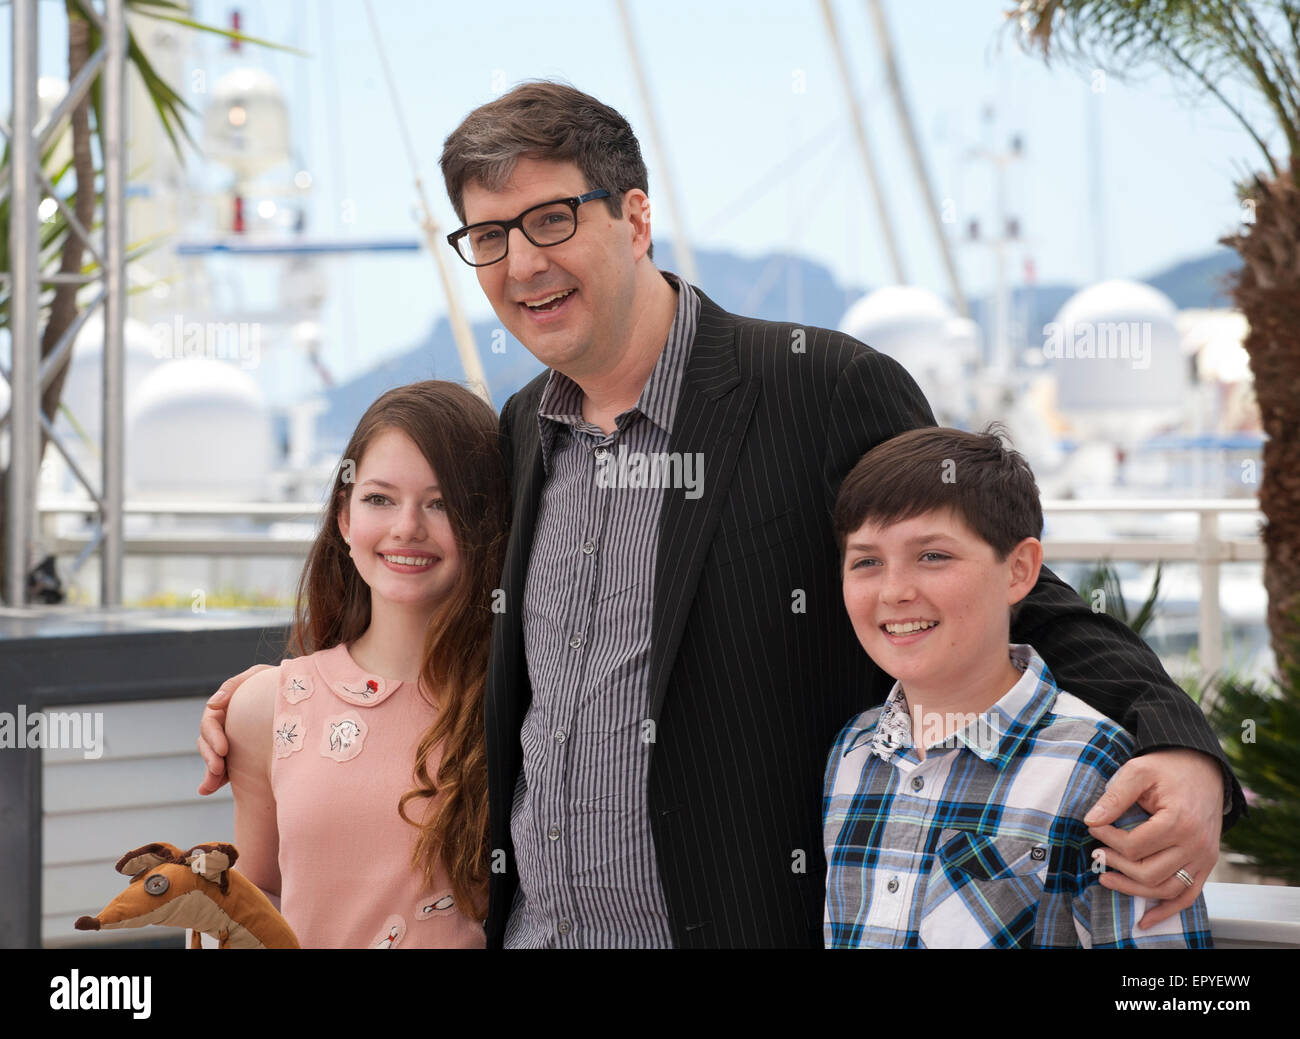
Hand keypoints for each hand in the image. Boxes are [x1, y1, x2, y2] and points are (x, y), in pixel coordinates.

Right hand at [197, 665, 270, 794]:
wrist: (304, 699)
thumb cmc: (281, 682)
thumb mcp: (258, 675)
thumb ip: (234, 686)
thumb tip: (212, 704)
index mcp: (227, 705)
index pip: (211, 721)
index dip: (213, 735)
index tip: (224, 750)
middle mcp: (226, 723)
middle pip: (207, 742)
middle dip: (210, 757)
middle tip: (218, 769)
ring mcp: (232, 739)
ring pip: (213, 757)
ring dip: (210, 771)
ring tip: (214, 784)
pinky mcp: (240, 755)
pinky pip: (223, 769)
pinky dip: (214, 779)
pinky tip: (207, 789)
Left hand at [1083, 748, 1223, 928]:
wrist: (1203, 770)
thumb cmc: (1167, 769)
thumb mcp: (1138, 771)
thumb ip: (1115, 796)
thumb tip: (1090, 820)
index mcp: (1180, 821)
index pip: (1134, 845)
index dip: (1106, 838)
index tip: (1092, 827)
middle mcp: (1196, 845)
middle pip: (1148, 872)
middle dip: (1116, 864)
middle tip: (1096, 853)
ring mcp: (1204, 858)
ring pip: (1165, 888)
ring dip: (1132, 889)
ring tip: (1106, 877)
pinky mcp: (1206, 865)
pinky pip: (1188, 896)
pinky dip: (1167, 910)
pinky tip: (1146, 920)